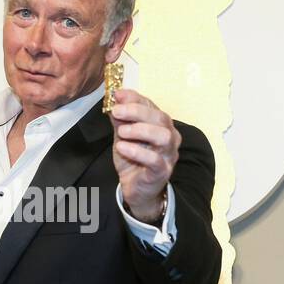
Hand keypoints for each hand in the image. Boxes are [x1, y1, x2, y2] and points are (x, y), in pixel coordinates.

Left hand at [109, 87, 179, 222]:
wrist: (136, 188)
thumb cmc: (133, 159)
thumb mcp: (123, 136)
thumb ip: (120, 119)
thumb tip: (113, 100)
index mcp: (161, 125)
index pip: (152, 105)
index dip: (135, 98)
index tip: (117, 94)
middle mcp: (170, 137)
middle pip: (161, 118)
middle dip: (137, 111)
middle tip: (117, 111)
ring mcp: (168, 155)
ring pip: (163, 137)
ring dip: (140, 130)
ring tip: (121, 132)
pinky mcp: (162, 172)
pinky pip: (155, 160)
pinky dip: (137, 152)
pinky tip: (122, 148)